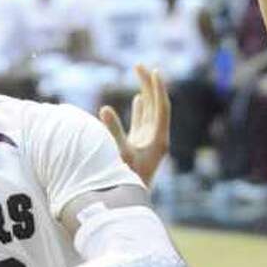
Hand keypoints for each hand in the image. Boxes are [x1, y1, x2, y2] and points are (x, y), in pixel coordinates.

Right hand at [98, 65, 170, 188]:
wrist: (130, 200)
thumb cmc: (127, 179)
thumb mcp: (120, 154)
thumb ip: (113, 131)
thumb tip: (104, 108)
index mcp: (159, 139)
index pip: (162, 108)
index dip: (157, 88)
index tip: (153, 70)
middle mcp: (157, 138)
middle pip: (157, 105)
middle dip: (149, 85)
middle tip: (139, 66)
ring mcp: (149, 142)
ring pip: (150, 112)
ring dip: (146, 93)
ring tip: (140, 74)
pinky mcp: (141, 146)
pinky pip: (143, 122)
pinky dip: (141, 109)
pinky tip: (138, 98)